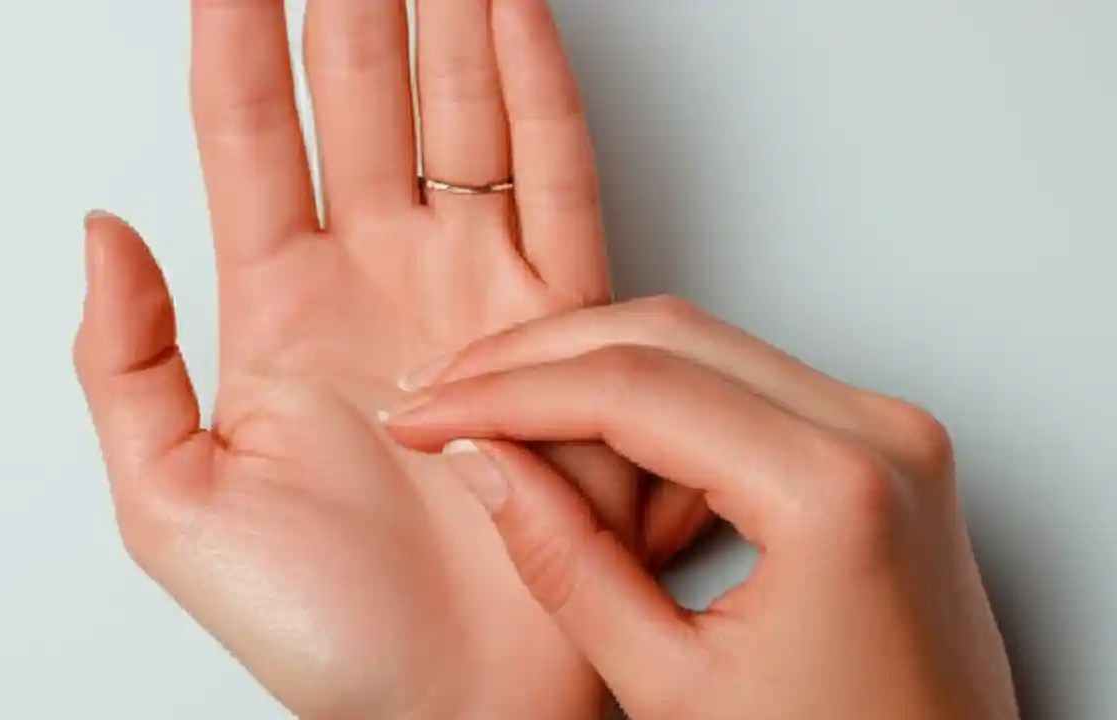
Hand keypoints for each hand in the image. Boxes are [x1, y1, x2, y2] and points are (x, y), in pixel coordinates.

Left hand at [72, 0, 671, 716]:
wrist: (456, 706)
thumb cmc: (326, 630)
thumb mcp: (173, 506)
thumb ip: (127, 364)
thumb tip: (104, 233)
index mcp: (278, 312)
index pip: (247, 136)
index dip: (236, 40)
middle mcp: (379, 285)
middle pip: (358, 105)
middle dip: (350, 7)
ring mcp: (473, 294)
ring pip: (457, 123)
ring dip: (444, 27)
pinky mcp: (562, 326)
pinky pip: (555, 185)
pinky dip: (539, 98)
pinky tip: (515, 24)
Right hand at [386, 296, 1019, 718]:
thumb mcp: (673, 691)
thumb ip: (565, 564)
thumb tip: (483, 460)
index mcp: (835, 492)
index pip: (630, 389)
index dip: (506, 394)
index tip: (428, 414)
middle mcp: (879, 434)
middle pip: (666, 337)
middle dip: (539, 359)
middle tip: (449, 395)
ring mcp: (887, 434)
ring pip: (702, 348)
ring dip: (593, 374)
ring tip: (506, 425)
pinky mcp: (878, 450)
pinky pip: (744, 388)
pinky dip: (657, 407)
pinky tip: (593, 452)